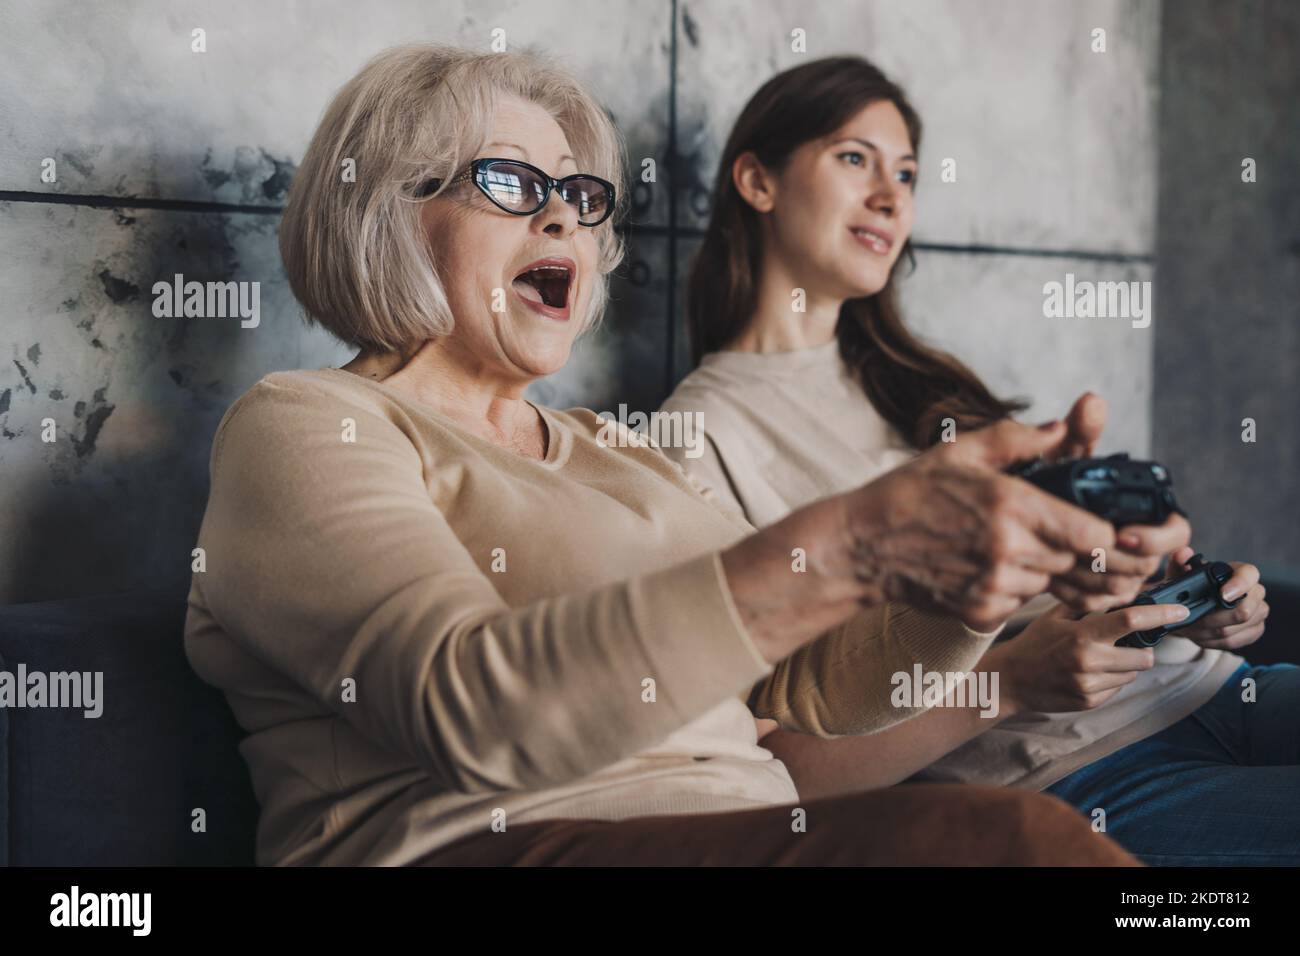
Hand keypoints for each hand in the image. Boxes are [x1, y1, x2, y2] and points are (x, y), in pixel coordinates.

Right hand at [840, 417, 1119, 631]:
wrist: (862, 547)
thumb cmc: (908, 494)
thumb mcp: (959, 453)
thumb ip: (1016, 440)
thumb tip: (1061, 431)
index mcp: (1012, 505)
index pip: (1096, 535)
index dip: (1101, 530)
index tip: (1088, 521)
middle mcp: (1009, 550)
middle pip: (1077, 561)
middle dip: (1068, 546)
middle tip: (1037, 529)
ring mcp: (996, 586)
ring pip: (1050, 583)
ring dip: (1039, 567)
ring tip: (1001, 545)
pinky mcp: (982, 612)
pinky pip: (1020, 602)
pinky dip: (1012, 586)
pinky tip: (982, 566)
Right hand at [986, 599, 1190, 714]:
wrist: (1010, 680)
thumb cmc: (1035, 642)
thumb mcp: (1056, 616)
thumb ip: (1089, 604)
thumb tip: (1123, 589)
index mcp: (1081, 635)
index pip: (1131, 621)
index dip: (1161, 614)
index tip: (1181, 610)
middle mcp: (1088, 661)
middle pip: (1144, 655)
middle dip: (1140, 648)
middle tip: (1123, 643)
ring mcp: (1090, 685)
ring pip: (1133, 674)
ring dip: (1125, 665)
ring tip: (1099, 659)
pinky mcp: (1090, 702)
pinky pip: (1118, 688)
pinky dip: (1111, 680)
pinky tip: (1088, 674)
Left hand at [1007, 391, 1191, 612]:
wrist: (1019, 517)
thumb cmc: (1050, 481)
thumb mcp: (1063, 457)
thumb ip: (1079, 431)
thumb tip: (1090, 401)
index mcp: (1147, 512)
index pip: (1177, 533)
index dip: (1156, 538)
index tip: (1123, 533)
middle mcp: (1140, 545)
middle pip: (1150, 567)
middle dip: (1122, 563)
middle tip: (1089, 554)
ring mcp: (1120, 573)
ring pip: (1124, 590)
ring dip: (1096, 580)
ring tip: (1065, 565)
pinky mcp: (1094, 594)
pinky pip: (1097, 604)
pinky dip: (1077, 594)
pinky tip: (1054, 581)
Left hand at [1160, 547, 1269, 649]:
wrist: (1192, 608)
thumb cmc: (1189, 587)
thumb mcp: (1179, 575)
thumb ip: (1179, 562)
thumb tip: (1183, 552)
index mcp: (1238, 572)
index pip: (1250, 574)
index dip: (1239, 585)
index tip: (1222, 595)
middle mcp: (1255, 591)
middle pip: (1246, 610)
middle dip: (1215, 618)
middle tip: (1193, 620)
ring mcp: (1258, 612)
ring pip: (1237, 628)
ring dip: (1210, 631)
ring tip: (1190, 629)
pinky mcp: (1254, 630)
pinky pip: (1235, 641)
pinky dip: (1213, 641)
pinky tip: (1200, 636)